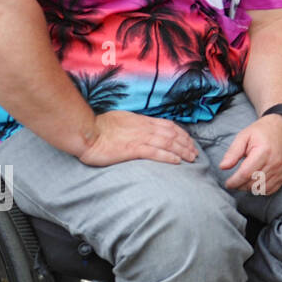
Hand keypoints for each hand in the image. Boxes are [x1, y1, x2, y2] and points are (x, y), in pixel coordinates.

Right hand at [78, 110, 198, 166]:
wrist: (86, 132)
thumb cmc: (99, 127)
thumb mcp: (122, 120)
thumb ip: (135, 124)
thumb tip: (144, 127)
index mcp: (142, 121)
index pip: (168, 126)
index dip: (181, 133)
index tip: (189, 140)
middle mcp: (144, 128)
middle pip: (172, 134)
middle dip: (186, 143)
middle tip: (195, 152)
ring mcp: (139, 138)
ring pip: (167, 143)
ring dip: (182, 150)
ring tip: (191, 158)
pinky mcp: (132, 149)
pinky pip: (155, 152)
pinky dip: (168, 156)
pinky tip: (177, 161)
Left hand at [220, 114, 281, 194]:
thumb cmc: (261, 131)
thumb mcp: (244, 136)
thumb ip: (233, 152)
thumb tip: (223, 167)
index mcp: (263, 152)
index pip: (245, 174)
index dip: (234, 181)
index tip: (228, 183)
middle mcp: (274, 162)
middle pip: (253, 183)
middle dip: (240, 185)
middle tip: (234, 181)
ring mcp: (281, 169)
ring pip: (262, 189)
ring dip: (250, 188)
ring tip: (244, 181)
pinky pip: (271, 189)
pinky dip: (261, 189)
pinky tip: (255, 182)